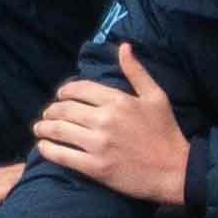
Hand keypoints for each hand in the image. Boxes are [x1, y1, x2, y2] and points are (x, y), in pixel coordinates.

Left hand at [31, 45, 190, 206]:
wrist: (176, 171)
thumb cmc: (167, 133)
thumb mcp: (157, 97)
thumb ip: (136, 72)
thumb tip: (123, 47)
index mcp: (117, 100)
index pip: (78, 89)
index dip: (64, 91)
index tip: (61, 97)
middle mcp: (104, 120)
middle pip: (64, 109)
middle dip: (51, 110)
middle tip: (48, 114)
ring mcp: (98, 144)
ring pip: (58, 130)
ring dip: (44, 127)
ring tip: (41, 128)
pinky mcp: (96, 167)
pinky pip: (62, 155)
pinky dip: (48, 149)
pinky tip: (44, 146)